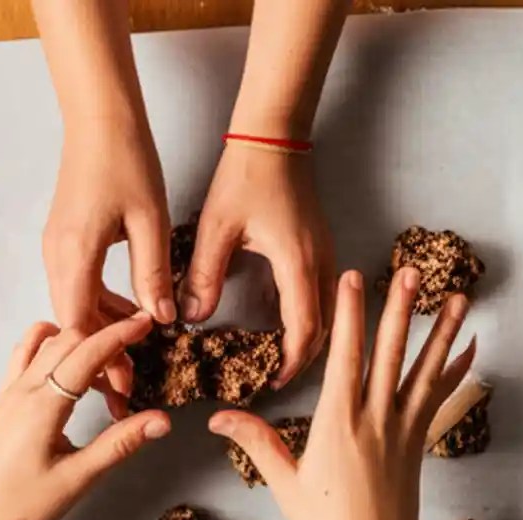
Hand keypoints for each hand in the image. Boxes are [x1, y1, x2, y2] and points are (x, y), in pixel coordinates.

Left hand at [0, 317, 170, 519]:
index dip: (120, 334)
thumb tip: (161, 420)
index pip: (87, 352)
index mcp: (42, 405)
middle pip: (67, 338)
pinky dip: (53, 351)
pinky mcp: (3, 402)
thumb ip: (119, 444)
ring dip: (77, 342)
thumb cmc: (19, 508)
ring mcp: (9, 392)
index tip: (146, 322)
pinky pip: (26, 357)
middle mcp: (22, 389)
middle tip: (134, 364)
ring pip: (44, 342)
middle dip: (104, 338)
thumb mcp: (76, 479)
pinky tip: (71, 378)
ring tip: (105, 370)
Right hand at [42, 123, 173, 414]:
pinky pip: (79, 285)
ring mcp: (57, 247)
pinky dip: (100, 306)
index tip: (124, 385)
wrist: (100, 118)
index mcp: (74, 255)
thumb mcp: (150, 221)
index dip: (100, 360)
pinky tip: (130, 315)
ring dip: (101, 332)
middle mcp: (56, 255)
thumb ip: (153, 273)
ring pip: (75, 305)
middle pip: (72, 323)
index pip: (78, 326)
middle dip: (98, 357)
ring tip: (132, 360)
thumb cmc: (126, 161)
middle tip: (128, 388)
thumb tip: (162, 319)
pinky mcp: (66, 238)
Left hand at [182, 146, 336, 387]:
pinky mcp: (320, 244)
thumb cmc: (247, 175)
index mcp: (296, 263)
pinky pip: (324, 291)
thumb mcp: (216, 227)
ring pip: (329, 311)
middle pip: (326, 327)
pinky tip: (284, 317)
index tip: (272, 380)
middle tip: (275, 376)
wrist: (273, 136)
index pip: (304, 329)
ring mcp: (325, 252)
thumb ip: (204, 274)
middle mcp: (320, 262)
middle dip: (304, 357)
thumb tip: (192, 316)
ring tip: (281, 354)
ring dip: (310, 336)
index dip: (291, 362)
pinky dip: (311, 314)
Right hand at [209, 267, 473, 519]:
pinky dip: (456, 370)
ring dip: (442, 331)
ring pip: (425, 370)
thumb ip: (255, 442)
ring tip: (460, 299)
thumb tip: (217, 416)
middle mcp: (376, 419)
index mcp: (338, 423)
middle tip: (414, 271)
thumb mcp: (284, 482)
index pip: (345, 356)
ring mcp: (403, 429)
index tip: (352, 279)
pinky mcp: (420, 441)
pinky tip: (470, 347)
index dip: (349, 314)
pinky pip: (440, 397)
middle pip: (391, 353)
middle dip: (402, 308)